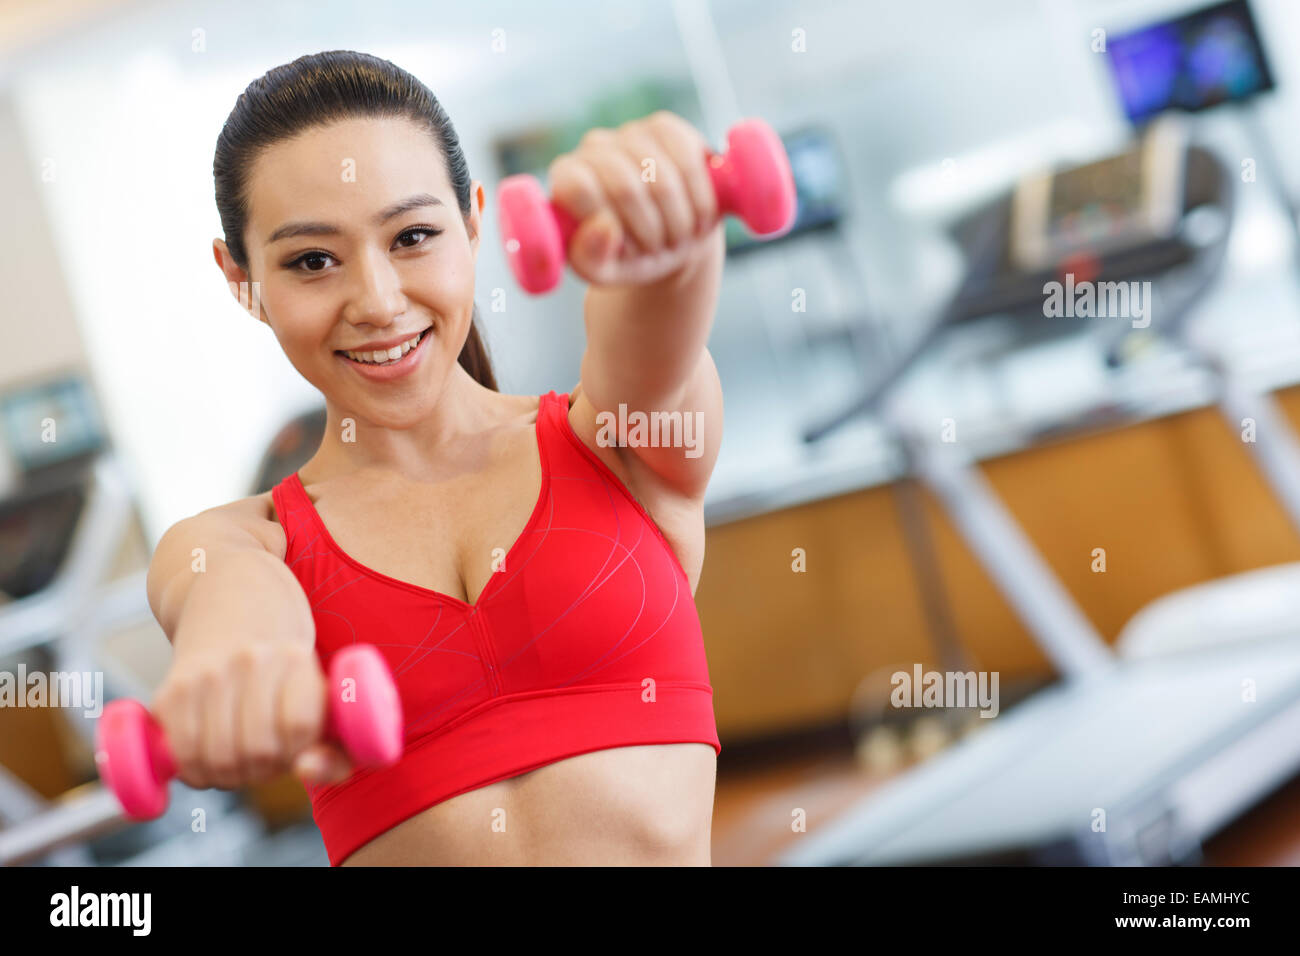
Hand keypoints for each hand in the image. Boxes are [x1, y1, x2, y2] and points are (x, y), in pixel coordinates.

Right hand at [151, 637, 353, 791]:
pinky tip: (208, 760)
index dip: (297, 750)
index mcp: (294, 659)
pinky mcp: (170, 693)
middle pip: (258, 750)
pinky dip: (195, 772)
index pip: (299, 725)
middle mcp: (248, 662)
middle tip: (262, 761)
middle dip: (262, 770)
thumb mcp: (321, 699)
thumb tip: (307, 771)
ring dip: (228, 776)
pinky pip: (182, 756)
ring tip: (237, 761)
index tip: (293, 748)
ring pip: (217, 759)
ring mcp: (205, 675)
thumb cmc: (286, 674)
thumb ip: (335, 750)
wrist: (235, 608)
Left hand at [547, 110, 723, 287]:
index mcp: (567, 178)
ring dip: (678, 223)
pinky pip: (688, 162)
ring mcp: (630, 133)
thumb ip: (590, 258)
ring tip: (677, 238)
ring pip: (663, 180)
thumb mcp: (604, 271)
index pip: (577, 186)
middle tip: (657, 250)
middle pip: (625, 188)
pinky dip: (699, 200)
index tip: (626, 250)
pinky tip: (698, 216)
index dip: (608, 222)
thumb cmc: (628, 256)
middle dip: (649, 231)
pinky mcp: (666, 128)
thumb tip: (602, 228)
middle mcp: (593, 147)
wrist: (670, 239)